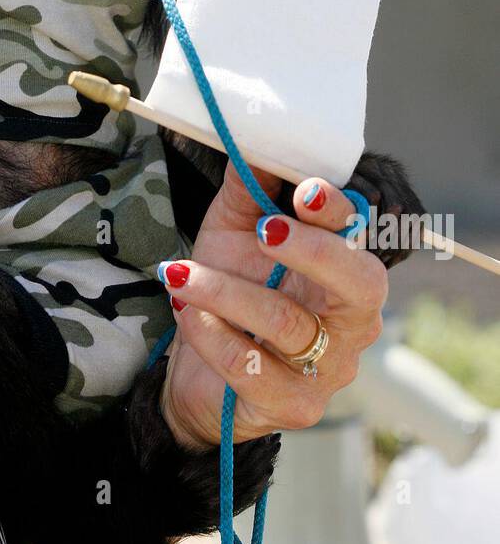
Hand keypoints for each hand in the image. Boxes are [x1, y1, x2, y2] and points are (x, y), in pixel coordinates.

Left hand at [159, 164, 387, 450]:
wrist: (196, 371)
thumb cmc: (228, 288)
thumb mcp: (231, 230)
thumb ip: (248, 188)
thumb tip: (253, 139)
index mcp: (343, 267)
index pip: (359, 235)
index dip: (336, 211)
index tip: (304, 191)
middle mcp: (351, 319)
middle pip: (360, 284)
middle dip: (315, 252)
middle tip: (266, 230)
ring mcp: (329, 367)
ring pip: (288, 323)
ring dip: (227, 292)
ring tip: (182, 273)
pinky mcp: (296, 405)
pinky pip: (253, 367)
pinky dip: (211, 335)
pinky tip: (185, 311)